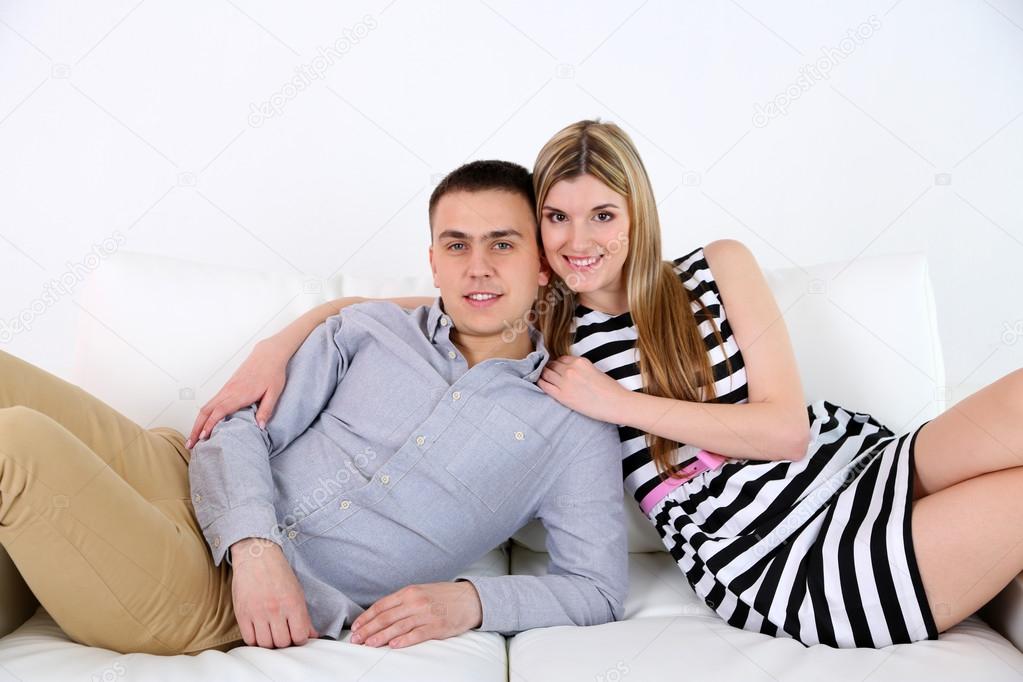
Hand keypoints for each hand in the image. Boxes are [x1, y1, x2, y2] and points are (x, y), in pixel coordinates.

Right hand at [186, 337, 289, 447]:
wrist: (268, 355)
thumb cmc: (272, 373)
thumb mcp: (274, 392)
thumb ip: (266, 410)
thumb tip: (260, 427)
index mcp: (239, 393)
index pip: (219, 411)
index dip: (210, 425)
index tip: (203, 438)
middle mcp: (228, 391)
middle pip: (206, 411)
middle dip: (196, 428)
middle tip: (190, 445)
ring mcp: (226, 389)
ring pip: (206, 407)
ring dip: (198, 423)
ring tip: (193, 438)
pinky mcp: (227, 388)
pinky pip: (211, 403)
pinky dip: (204, 415)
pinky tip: (204, 424)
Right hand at [230, 538, 318, 647]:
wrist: (256, 556)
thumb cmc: (279, 573)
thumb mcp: (297, 592)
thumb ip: (304, 616)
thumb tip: (312, 635)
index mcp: (293, 604)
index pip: (300, 636)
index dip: (299, 639)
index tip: (296, 634)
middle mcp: (276, 610)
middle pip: (282, 643)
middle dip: (284, 641)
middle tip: (282, 633)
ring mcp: (257, 613)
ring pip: (265, 644)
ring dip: (269, 643)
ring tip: (270, 633)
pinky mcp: (242, 614)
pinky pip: (249, 639)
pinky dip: (255, 640)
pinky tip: (259, 632)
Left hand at [349, 581, 482, 647]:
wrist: (470, 598)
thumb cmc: (443, 596)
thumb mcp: (420, 591)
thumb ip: (402, 600)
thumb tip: (381, 613)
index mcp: (409, 592)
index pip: (382, 605)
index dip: (367, 617)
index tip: (356, 627)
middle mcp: (416, 601)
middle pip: (386, 617)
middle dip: (369, 629)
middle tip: (357, 639)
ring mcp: (426, 614)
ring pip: (398, 626)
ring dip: (381, 637)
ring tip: (369, 644)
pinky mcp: (436, 626)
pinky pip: (417, 634)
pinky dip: (404, 640)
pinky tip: (393, 645)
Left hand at [537, 355, 628, 422]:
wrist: (616, 404)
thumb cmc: (610, 390)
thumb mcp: (594, 370)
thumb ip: (580, 368)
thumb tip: (568, 371)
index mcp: (580, 361)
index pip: (561, 359)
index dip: (557, 364)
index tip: (555, 368)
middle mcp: (571, 369)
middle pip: (552, 365)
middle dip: (549, 368)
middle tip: (547, 374)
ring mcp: (565, 382)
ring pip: (546, 373)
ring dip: (543, 375)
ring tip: (543, 378)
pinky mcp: (563, 395)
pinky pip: (544, 386)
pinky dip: (540, 383)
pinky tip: (540, 384)